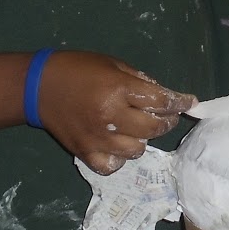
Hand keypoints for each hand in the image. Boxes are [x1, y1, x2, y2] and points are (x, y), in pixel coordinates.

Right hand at [34, 51, 195, 175]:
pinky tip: (118, 146)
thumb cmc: (77, 69)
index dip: (179, 102)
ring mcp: (97, 138)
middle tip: (165, 115)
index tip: (190, 103)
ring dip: (143, 139)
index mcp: (117, 89)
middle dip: (166, 121)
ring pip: (136, 150)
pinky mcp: (84, 152)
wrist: (38, 86)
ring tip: (138, 129)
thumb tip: (161, 94)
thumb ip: (138, 80)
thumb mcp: (112, 64)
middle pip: (153, 128)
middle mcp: (110, 116)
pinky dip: (120, 158)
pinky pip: (112, 165)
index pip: (159, 100)